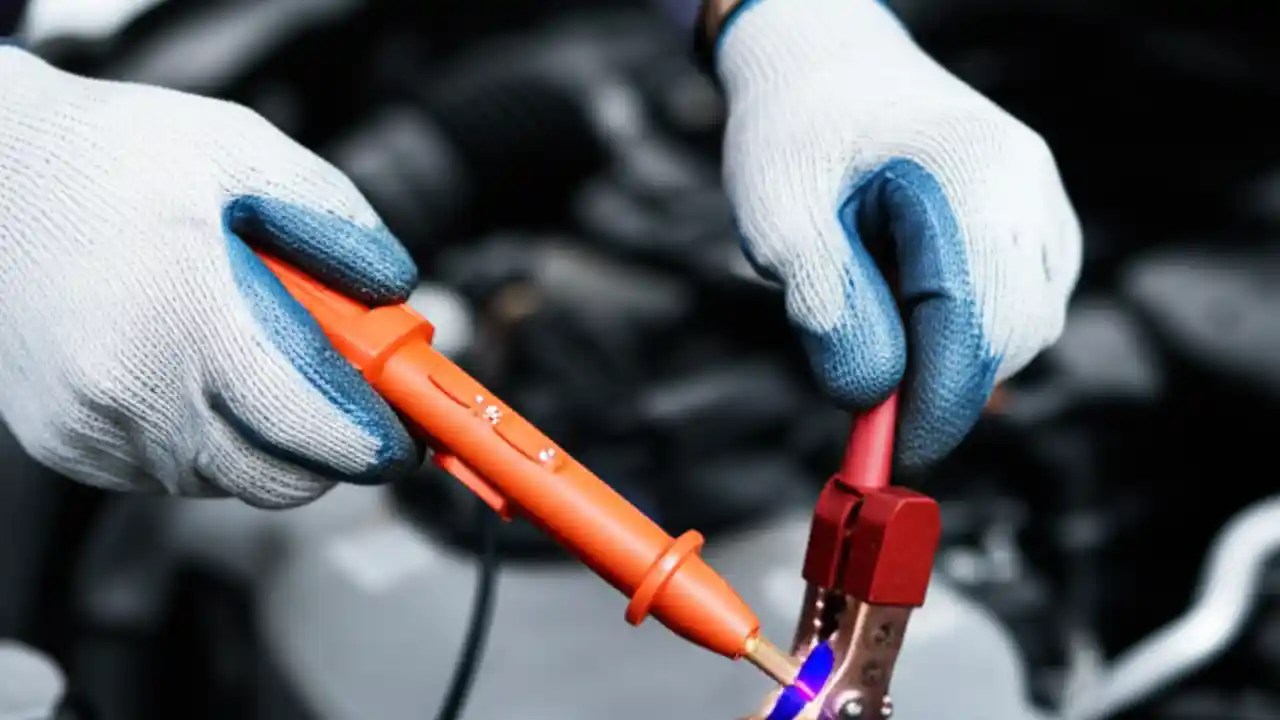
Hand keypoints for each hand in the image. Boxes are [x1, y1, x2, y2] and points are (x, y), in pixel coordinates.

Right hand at [0, 48, 419, 507]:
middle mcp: (132, 389)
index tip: (411, 428)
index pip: (316, 427)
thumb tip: (395, 295)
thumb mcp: (243, 151)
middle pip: (284, 478)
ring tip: (256, 354)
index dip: (380, 437)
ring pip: (234, 480)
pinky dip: (213, 439)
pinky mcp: (70, 447)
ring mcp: (93, 428)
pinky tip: (196, 369)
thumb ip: (337, 223)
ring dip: (273, 440)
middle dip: (334, 446)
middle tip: (349, 388)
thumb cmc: (114, 157)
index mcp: (184, 312)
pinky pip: (178, 474)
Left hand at [712, 0, 1082, 465]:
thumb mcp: (779, 221)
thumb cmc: (796, 136)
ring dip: (954, 358)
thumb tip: (871, 399)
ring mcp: (1043, 203)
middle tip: (864, 396)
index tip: (885, 455)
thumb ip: (826, 310)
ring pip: (1025, 331)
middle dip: (943, 388)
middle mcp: (1027, 190)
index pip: (974, 330)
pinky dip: (970, 334)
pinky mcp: (1038, 223)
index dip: (933, 410)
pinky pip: (1023, 308)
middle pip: (1013, 340)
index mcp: (970, 179)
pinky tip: (910, 306)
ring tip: (873, 308)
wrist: (825, 69)